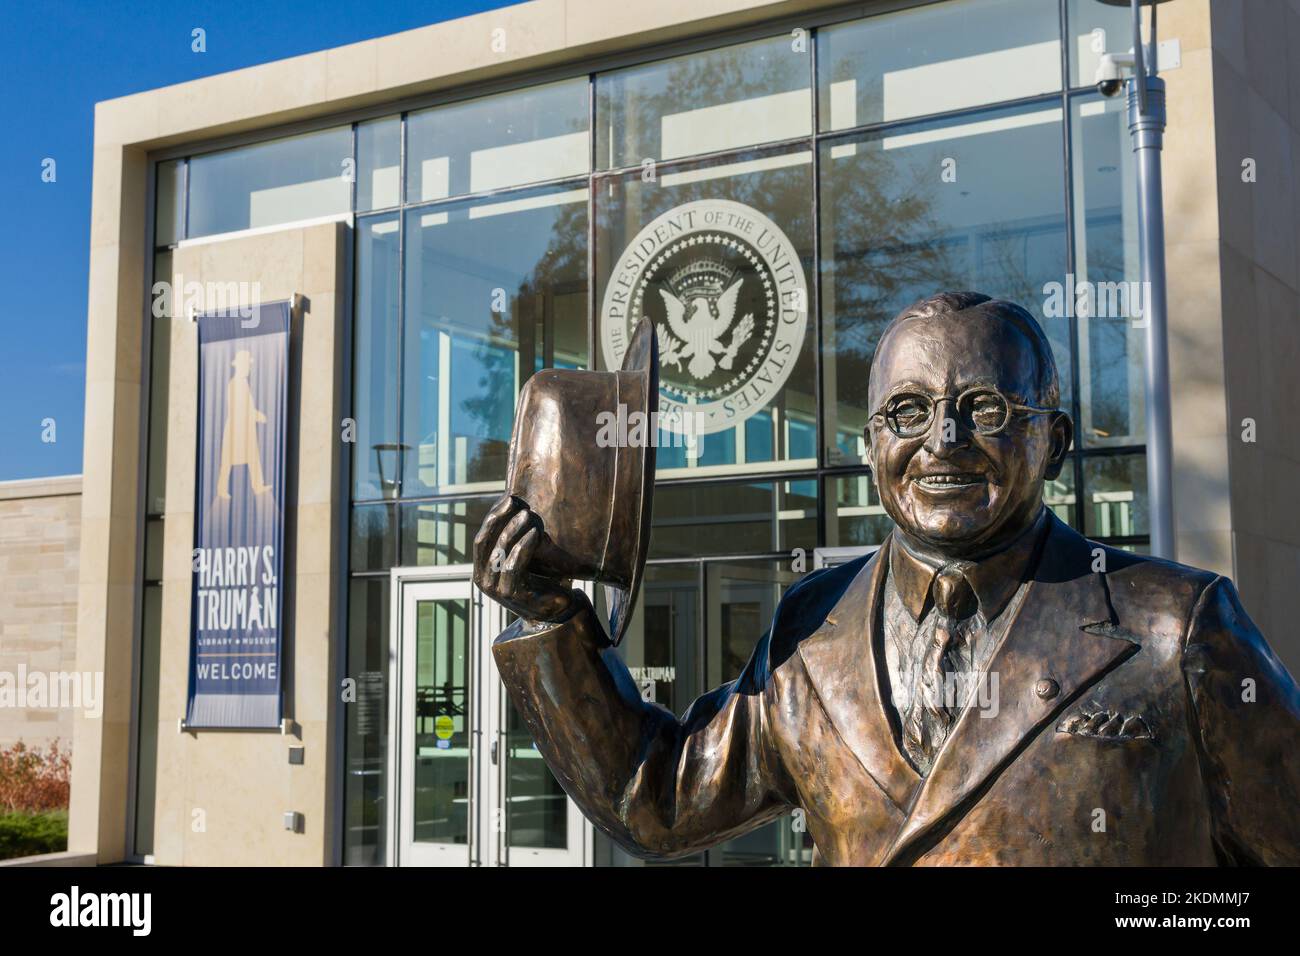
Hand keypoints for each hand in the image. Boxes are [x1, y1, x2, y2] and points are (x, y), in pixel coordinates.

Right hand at [473, 495, 575, 623]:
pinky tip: (536, 532)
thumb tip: (516, 503)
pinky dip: (523, 546)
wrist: (560, 609)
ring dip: (514, 529)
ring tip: (530, 514)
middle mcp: (483, 580)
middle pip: (484, 542)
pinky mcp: (510, 594)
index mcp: (482, 569)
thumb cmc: (544, 579)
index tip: (509, 498)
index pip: (482, 538)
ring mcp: (495, 589)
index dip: (493, 516)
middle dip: (499, 518)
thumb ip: (515, 537)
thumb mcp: (525, 555)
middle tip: (515, 501)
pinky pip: (513, 566)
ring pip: (499, 552)